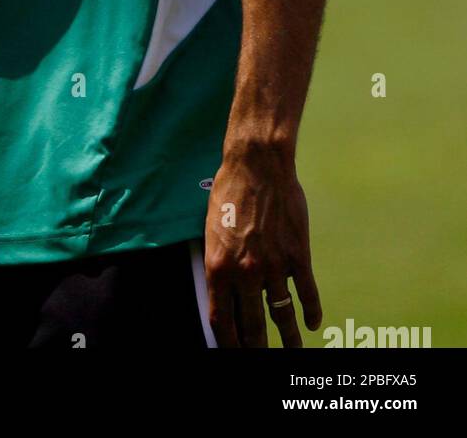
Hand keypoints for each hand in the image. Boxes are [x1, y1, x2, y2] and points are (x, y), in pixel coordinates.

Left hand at [204, 146, 321, 347]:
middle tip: (261, 358)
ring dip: (288, 339)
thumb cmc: (229, 191)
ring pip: (282, 315)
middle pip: (252, 325)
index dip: (228, 342)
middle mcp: (246, 273)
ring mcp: (274, 266)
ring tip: (292, 352)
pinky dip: (311, 311)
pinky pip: (306, 293)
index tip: (234, 353)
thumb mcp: (210, 229)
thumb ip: (217, 261)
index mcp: (219, 267)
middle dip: (256, 347)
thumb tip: (220, 287)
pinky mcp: (298, 256)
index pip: (222, 320)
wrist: (257, 165)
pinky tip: (312, 323)